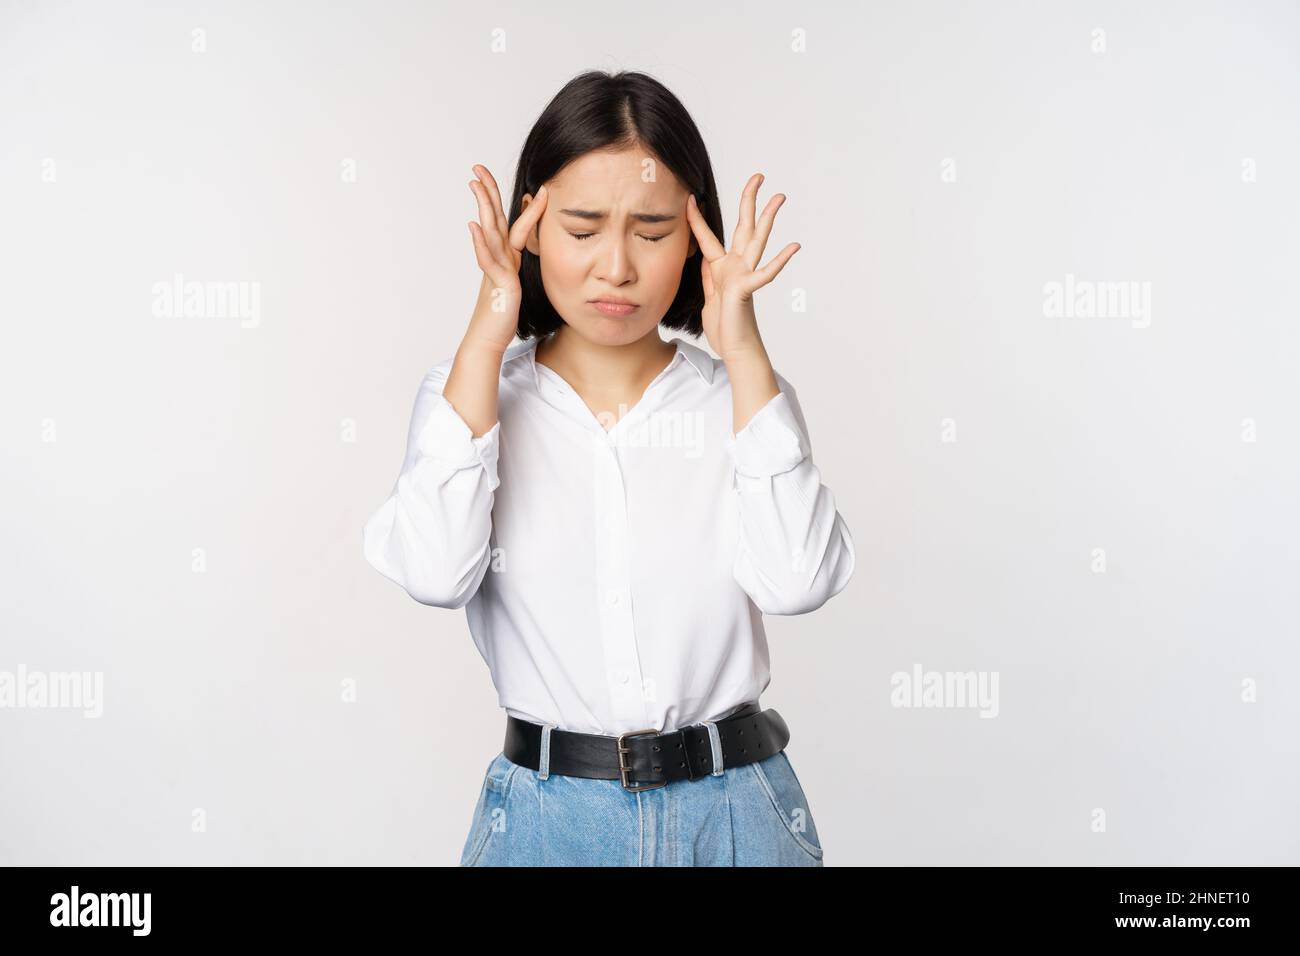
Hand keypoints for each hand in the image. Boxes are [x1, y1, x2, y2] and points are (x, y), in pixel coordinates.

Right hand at [465, 164, 547, 353]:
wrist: (488, 339)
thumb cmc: (502, 316)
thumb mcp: (515, 286)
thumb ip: (515, 268)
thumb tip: (520, 255)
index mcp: (505, 257)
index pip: (507, 222)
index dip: (510, 202)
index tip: (509, 180)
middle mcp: (498, 259)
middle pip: (493, 219)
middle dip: (486, 192)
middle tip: (477, 168)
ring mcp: (495, 269)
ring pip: (489, 233)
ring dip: (483, 208)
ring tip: (475, 185)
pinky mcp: (497, 284)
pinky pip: (487, 260)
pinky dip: (480, 243)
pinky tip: (474, 227)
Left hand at [685, 173, 799, 361]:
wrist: (733, 348)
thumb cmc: (723, 326)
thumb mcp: (708, 295)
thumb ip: (707, 275)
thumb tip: (704, 257)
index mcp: (722, 267)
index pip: (707, 237)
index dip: (696, 218)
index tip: (689, 198)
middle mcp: (736, 266)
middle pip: (743, 226)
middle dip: (749, 200)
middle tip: (758, 176)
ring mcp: (744, 275)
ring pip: (757, 240)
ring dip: (768, 218)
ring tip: (779, 197)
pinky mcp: (747, 289)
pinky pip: (766, 273)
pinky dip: (780, 261)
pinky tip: (794, 246)